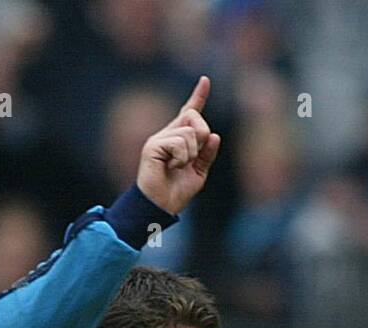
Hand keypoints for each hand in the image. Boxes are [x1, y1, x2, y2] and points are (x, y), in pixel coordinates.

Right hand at [136, 75, 220, 215]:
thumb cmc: (176, 193)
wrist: (160, 207)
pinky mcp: (153, 145)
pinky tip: (172, 167)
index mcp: (179, 139)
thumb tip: (214, 135)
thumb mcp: (199, 173)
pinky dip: (181, 159)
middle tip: (193, 157)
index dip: (198, 96)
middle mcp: (168, 134)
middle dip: (202, 135)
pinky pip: (179, 143)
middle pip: (194, 116)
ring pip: (189, 132)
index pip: (190, 113)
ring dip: (191, 154)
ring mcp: (160, 138)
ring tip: (179, 167)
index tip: (205, 80)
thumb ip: (207, 155)